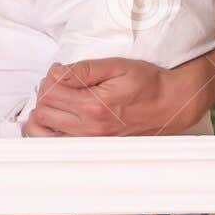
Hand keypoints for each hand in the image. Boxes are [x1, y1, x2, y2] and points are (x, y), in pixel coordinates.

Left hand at [24, 58, 205, 136]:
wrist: (171, 104)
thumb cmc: (148, 85)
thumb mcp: (116, 66)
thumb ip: (83, 69)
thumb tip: (57, 73)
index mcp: (93, 107)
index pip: (49, 94)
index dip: (51, 78)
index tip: (61, 71)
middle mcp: (89, 129)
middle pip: (43, 111)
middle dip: (46, 93)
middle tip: (61, 83)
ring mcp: (90, 142)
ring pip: (43, 131)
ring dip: (45, 112)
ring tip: (58, 100)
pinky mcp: (93, 148)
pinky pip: (57, 145)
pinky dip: (49, 131)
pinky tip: (58, 117)